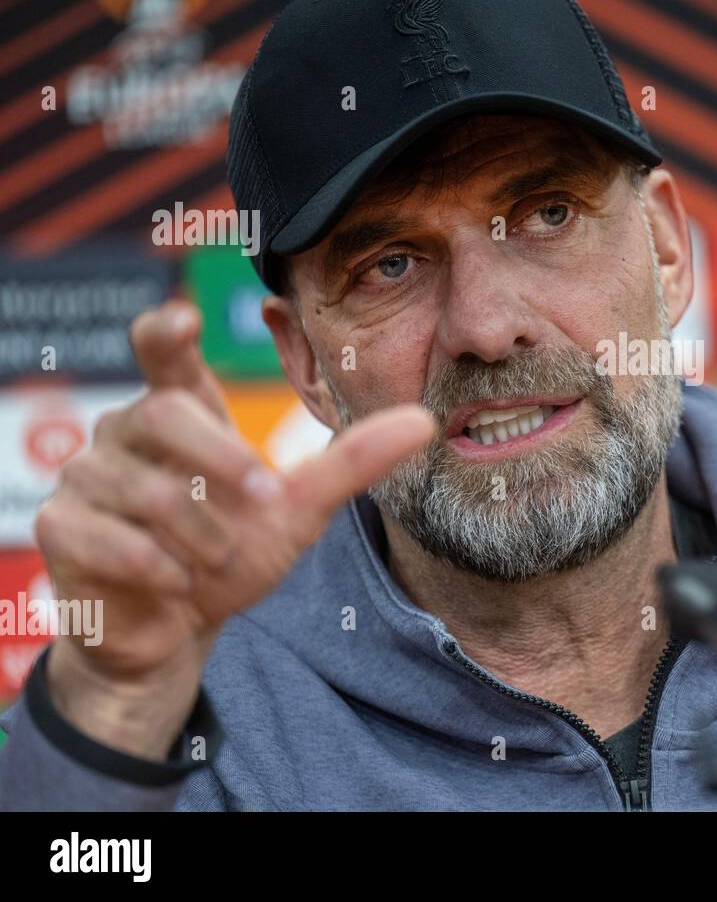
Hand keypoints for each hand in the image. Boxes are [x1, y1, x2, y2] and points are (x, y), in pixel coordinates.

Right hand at [35, 300, 434, 760]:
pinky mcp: (62, 528)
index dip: (166, 332)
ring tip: (215, 559)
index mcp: (182, 413)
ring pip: (146, 489)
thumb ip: (352, 463)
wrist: (181, 628)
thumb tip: (425, 421)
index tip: (182, 318)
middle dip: (223, 461)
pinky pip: (106, 536)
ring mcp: (86, 477)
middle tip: (264, 499)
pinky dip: (156, 566)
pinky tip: (175, 582)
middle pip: (164, 414)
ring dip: (200, 535)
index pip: (162, 353)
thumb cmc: (234, 551)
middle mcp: (126, 431)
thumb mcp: (299, 509)